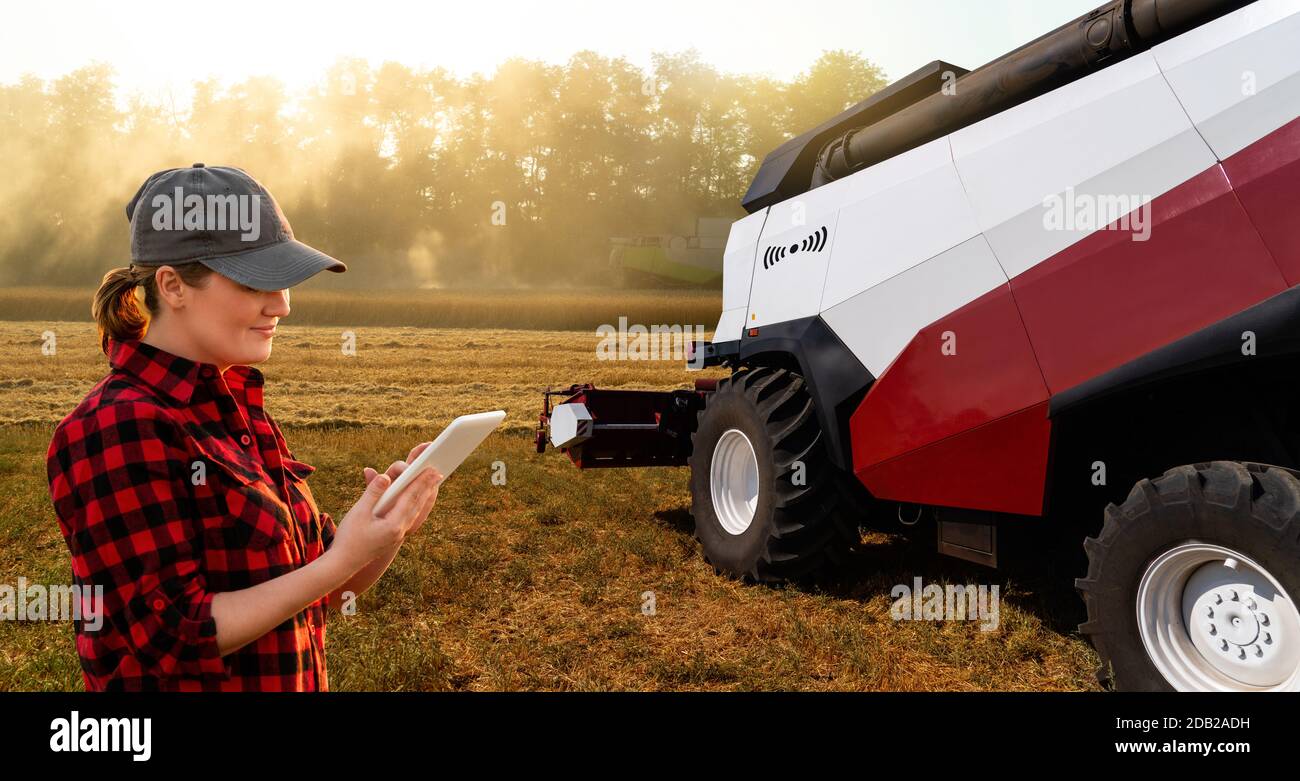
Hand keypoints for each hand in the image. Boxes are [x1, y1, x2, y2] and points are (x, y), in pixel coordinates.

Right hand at [331, 444, 441, 572]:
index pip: (411, 498)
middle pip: (417, 505)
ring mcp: (397, 536)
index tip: (431, 470)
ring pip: (415, 513)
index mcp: (393, 525)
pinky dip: (415, 507)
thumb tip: (385, 476)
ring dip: (423, 497)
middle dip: (427, 488)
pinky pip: (410, 519)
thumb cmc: (349, 537)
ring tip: (432, 485)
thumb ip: (373, 492)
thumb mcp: (359, 512)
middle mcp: (400, 531)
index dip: (421, 482)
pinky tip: (416, 503)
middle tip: (438, 473)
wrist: (343, 564)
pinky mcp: (393, 538)